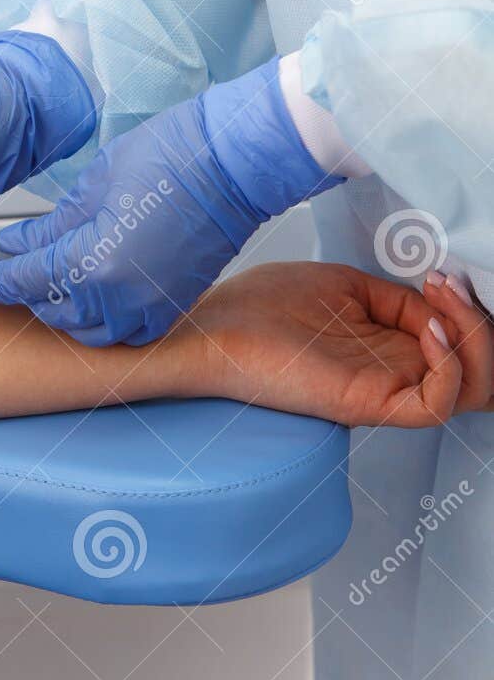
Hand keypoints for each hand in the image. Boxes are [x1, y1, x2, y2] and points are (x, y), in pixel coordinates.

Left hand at [0, 56, 340, 344]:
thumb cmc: (176, 158)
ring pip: (87, 331)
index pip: (26, 279)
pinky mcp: (172, 307)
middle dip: (25, 291)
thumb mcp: (95, 183)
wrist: (235, 164)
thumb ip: (52, 223)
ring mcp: (150, 308)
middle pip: (52, 311)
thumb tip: (20, 242)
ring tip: (46, 280)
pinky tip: (89, 295)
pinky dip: (99, 321)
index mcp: (94, 263)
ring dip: (60, 310)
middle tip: (10, 268)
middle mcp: (121, 298)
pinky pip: (124, 333)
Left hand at [182, 261, 491, 427]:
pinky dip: (451, 366)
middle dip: (482, 328)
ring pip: (472, 392)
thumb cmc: (260, 307)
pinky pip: (436, 405)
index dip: (465, 310)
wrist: (212, 327)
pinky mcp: (365, 404)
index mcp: (388, 348)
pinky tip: (429, 331)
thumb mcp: (346, 287)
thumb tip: (438, 301)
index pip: (459, 346)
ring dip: (475, 342)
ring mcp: (382, 391)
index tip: (440, 274)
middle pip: (478, 375)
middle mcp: (393, 374)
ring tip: (443, 307)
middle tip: (450, 290)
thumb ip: (397, 300)